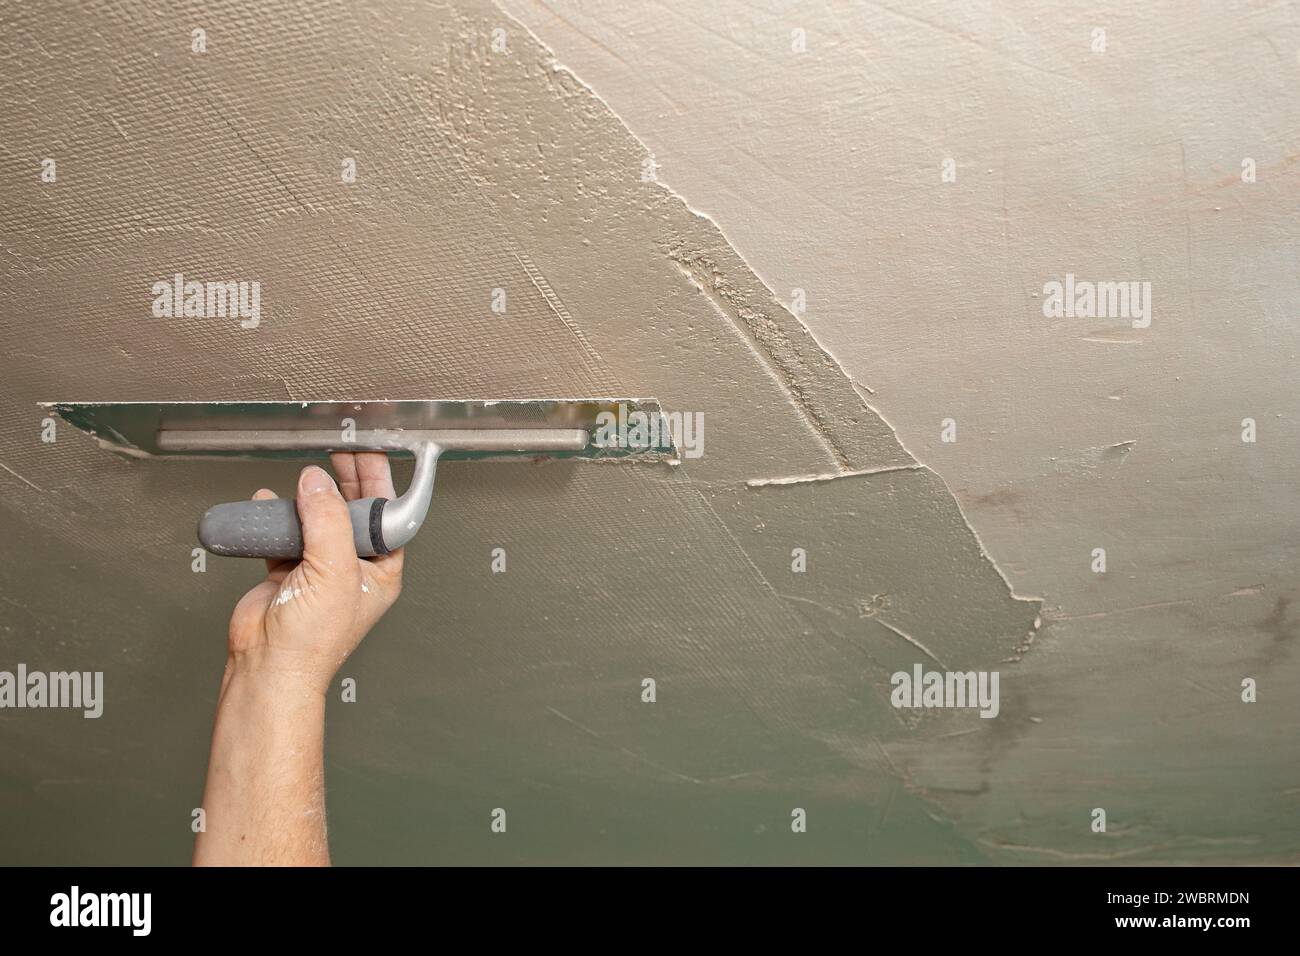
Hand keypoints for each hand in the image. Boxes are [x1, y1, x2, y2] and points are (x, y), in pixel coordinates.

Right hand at [225, 452, 405, 696]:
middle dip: (348, 480)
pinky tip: (269, 502)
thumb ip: (328, 521)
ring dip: (309, 497)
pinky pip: (286, 534)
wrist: (267, 666)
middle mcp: (353, 568)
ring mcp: (319, 569)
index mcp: (380, 570)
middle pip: (354, 512)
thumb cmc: (312, 641)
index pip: (387, 515)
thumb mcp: (333, 570)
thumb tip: (319, 484)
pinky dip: (276, 516)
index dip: (380, 483)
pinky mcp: (288, 571)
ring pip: (318, 520)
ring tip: (306, 473)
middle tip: (341, 452)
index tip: (369, 454)